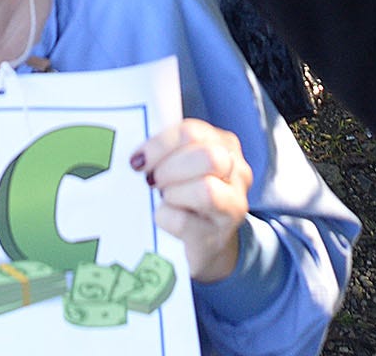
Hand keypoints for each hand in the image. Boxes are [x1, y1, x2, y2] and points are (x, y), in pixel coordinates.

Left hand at [133, 120, 252, 282]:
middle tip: (152, 180)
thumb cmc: (188, 197)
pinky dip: (166, 218)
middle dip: (169, 169)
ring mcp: (233, 206)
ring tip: (165, 198)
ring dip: (172, 194)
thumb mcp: (184, 165)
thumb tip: (138, 155)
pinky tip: (167, 218)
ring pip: (205, 191)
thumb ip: (169, 152)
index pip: (191, 132)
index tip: (138, 159)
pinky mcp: (218, 236)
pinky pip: (184, 222)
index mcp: (225, 144)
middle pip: (207, 157)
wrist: (208, 243)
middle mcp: (237, 171)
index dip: (159, 145)